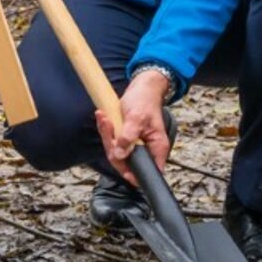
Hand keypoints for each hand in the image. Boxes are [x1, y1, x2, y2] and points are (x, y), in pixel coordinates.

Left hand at [96, 69, 173, 187]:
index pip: (147, 172)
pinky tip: (103, 118)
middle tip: (109, 127)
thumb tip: (120, 155)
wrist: (142, 88)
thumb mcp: (136, 118)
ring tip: (105, 118)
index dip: (132, 174)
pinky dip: (106, 131)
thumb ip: (128, 137)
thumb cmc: (144, 101)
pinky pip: (112, 142)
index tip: (119, 163)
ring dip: (107, 136)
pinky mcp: (125, 140)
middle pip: (126, 163)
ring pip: (116, 153)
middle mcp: (147, 150)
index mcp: (157, 148)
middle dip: (112, 148)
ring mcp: (135, 146)